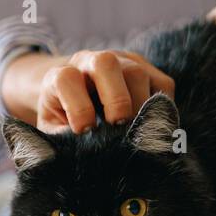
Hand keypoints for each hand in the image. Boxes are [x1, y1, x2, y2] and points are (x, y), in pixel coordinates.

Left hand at [2, 50, 175, 134]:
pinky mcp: (147, 68)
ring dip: (140, 106)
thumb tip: (82, 155)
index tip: (85, 131)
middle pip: (106, 64)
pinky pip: (163, 84)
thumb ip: (62, 139)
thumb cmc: (62, 115)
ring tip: (135, 132)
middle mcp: (90, 61)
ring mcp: (121, 61)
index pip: (67, 79)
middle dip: (115, 98)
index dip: (78, 106)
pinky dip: (161, 106)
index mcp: (60, 76)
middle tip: (118, 125)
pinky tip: (150, 124)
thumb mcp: (53, 129)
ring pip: (137, 73)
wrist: (75, 90)